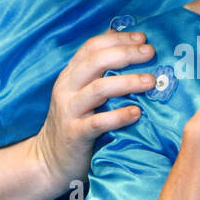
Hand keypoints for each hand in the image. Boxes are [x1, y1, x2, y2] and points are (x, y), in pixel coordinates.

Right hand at [33, 30, 158, 192]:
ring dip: (128, 82)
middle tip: (150, 53)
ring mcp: (69, 111)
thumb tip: (121, 41)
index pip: (92, 47)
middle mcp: (67, 88)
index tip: (142, 38)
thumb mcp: (81, 92)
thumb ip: (97, 70)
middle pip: (96, 62)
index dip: (118, 39)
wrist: (49, 161)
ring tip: (151, 81)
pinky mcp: (75, 134)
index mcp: (70, 74)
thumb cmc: (74, 123)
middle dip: (126, 54)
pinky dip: (119, 116)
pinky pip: (99, 122)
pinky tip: (137, 112)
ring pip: (99, 88)